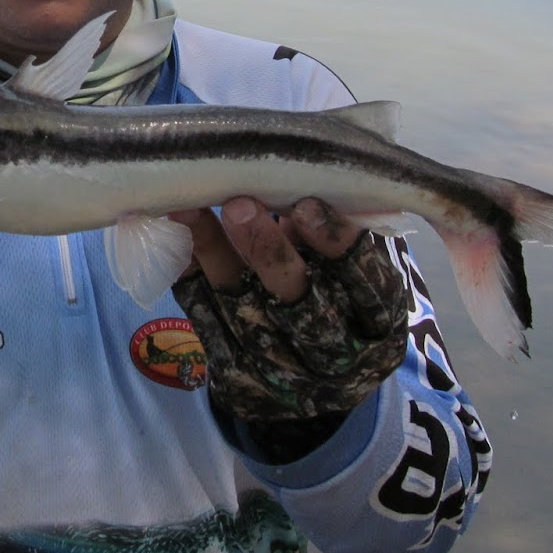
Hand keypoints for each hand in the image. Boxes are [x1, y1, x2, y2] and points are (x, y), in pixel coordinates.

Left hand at [169, 196, 409, 443]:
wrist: (314, 380)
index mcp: (376, 320)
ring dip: (216, 256)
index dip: (337, 244)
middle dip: (268, 251)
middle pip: (299, 300)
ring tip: (190, 211)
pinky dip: (190, 276)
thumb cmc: (340, 296)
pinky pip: (206, 320)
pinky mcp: (236, 371)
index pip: (365, 280)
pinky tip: (176, 238)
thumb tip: (301, 173)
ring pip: (244, 309)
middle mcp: (332, 350)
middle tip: (240, 205)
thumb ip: (334, 231)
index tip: (308, 204)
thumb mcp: (354, 270)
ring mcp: (280, 366)